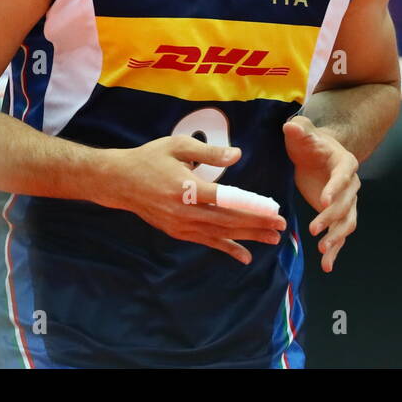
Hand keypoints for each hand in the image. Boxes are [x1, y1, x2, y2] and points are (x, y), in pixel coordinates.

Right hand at [96, 135, 288, 264]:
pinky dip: (227, 248)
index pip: (226, 199)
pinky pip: (206, 241)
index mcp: (186, 187)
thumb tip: (237, 155)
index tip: (273, 209)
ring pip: (220, 233)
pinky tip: (245, 255)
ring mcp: (180, 225)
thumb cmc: (151, 158)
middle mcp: (184, 210)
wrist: (120, 181)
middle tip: (281, 226)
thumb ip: (209, 152)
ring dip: (247, 237)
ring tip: (272, 239)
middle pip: (227, 220)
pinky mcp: (177, 232)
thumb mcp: (178, 146)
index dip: (251, 206)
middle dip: (256, 224)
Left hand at [283, 115, 359, 271]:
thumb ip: (299, 129)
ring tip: (323, 250)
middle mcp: (351, 184)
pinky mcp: (337, 214)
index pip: (343, 177)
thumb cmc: (308, 142)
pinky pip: (340, 233)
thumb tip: (292, 127)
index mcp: (344, 163)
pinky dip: (335, 249)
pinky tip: (326, 264)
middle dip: (331, 217)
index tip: (322, 201)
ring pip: (347, 222)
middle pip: (346, 203)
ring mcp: (346, 201)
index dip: (335, 189)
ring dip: (337, 236)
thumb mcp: (302, 133)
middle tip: (315, 228)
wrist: (316, 154)